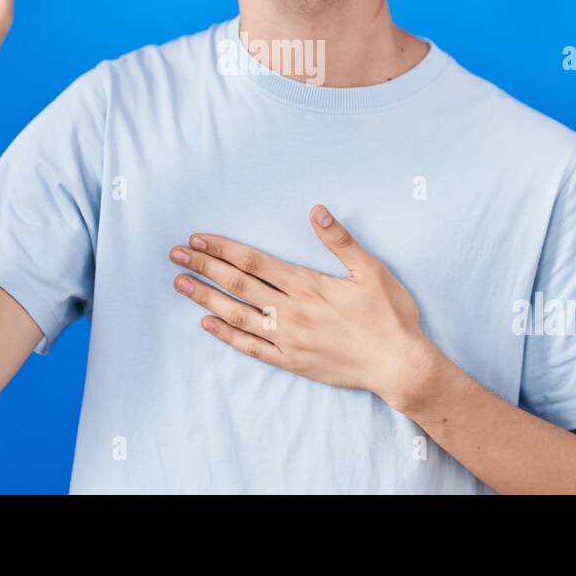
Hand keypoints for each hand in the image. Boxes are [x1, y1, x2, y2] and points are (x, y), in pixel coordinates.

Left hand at [168, 205, 436, 405]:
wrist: (399, 365)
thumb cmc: (389, 315)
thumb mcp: (371, 270)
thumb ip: (341, 241)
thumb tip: (316, 211)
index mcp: (308, 285)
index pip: (254, 261)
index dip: (224, 249)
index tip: (198, 239)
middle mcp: (292, 311)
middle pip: (238, 285)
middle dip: (204, 268)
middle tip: (176, 255)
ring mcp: (289, 338)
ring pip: (238, 315)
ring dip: (206, 298)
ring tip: (181, 284)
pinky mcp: (292, 360)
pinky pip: (252, 347)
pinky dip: (227, 335)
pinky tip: (207, 324)